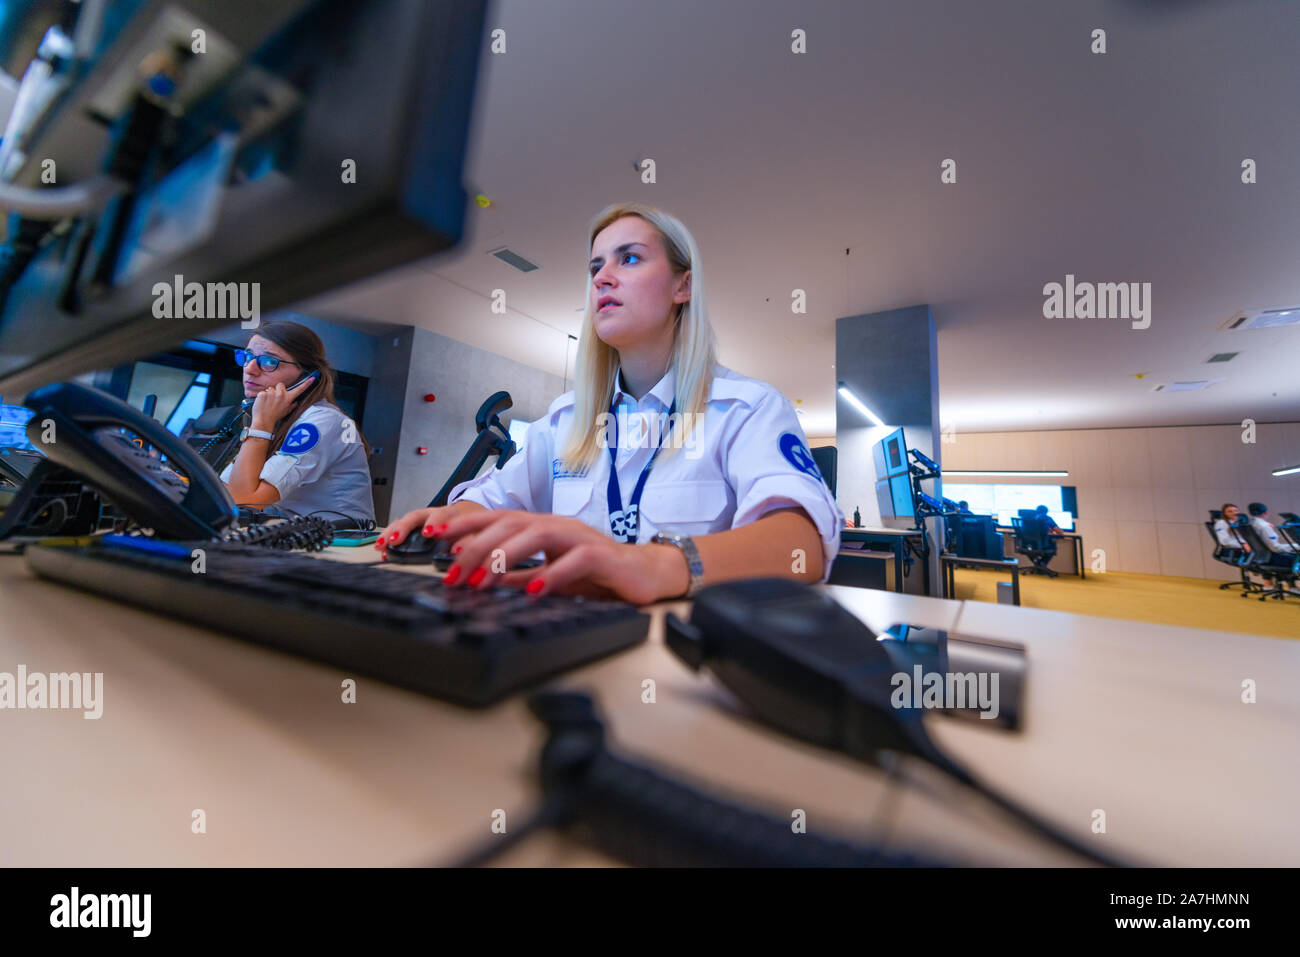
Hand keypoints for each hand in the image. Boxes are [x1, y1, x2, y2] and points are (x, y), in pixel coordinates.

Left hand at [250, 375, 315, 430]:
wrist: (264, 421)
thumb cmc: (275, 416)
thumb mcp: (286, 411)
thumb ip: (292, 405)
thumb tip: (296, 402)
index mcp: (288, 398)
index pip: (299, 389)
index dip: (306, 384)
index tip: (312, 378)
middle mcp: (281, 394)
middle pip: (280, 385)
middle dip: (277, 389)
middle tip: (274, 398)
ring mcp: (271, 393)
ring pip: (270, 388)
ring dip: (269, 393)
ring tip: (267, 402)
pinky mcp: (263, 394)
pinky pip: (262, 392)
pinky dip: (262, 396)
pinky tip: (262, 402)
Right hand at [375, 504, 466, 552]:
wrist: (464, 519)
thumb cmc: (467, 529)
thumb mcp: (471, 535)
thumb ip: (466, 543)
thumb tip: (459, 553)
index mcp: (449, 515)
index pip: (441, 515)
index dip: (434, 523)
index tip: (428, 533)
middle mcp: (431, 514)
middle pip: (414, 516)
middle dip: (403, 528)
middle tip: (395, 539)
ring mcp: (419, 520)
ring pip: (402, 522)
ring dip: (390, 533)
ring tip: (381, 545)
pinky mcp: (411, 527)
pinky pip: (396, 530)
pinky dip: (388, 539)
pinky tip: (381, 549)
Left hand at [397, 508, 688, 604]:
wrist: (646, 574)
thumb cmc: (597, 574)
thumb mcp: (547, 576)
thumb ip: (517, 576)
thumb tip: (481, 578)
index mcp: (540, 528)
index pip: (495, 518)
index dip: (463, 524)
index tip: (431, 534)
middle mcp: (556, 525)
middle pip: (509, 524)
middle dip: (475, 546)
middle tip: (452, 573)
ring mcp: (579, 537)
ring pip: (537, 534)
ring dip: (506, 556)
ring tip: (482, 579)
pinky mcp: (601, 556)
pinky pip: (575, 561)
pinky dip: (553, 574)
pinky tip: (535, 589)